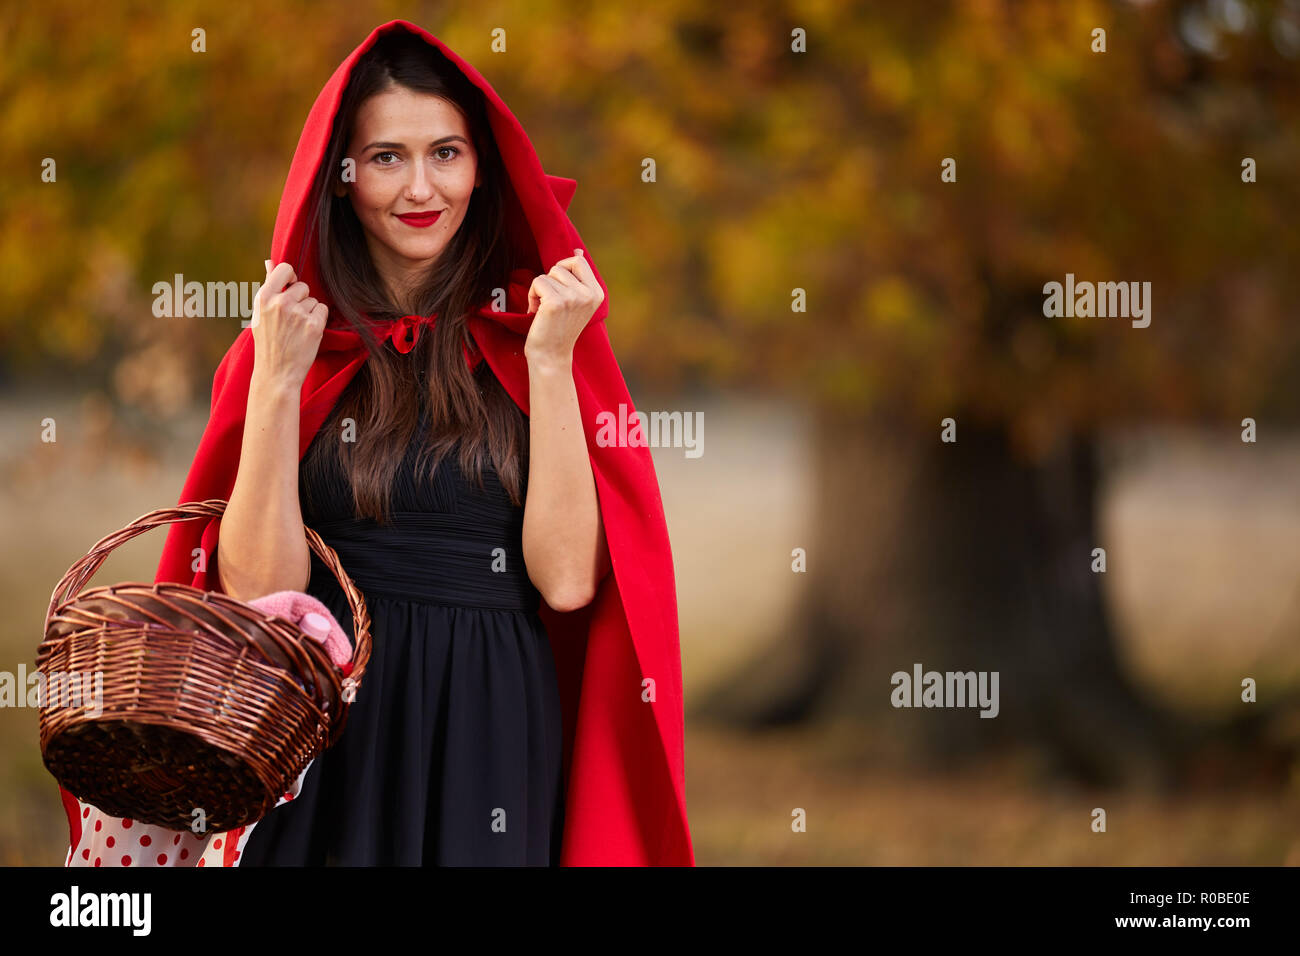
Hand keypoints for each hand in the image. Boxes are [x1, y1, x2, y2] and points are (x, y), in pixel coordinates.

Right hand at [251, 260, 327, 388]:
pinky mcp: (314, 325)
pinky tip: (307, 333)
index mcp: (263, 297)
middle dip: (301, 299)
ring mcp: (298, 314)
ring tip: (297, 329)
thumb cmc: (268, 342)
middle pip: (303, 286)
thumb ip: (268, 286)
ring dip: (309, 312)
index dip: (291, 276)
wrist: (276, 373)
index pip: (284, 268)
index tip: (291, 286)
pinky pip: (322, 310)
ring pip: (313, 300)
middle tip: (291, 319)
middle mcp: (280, 303)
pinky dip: (319, 320)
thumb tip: (269, 262)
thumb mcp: (260, 313)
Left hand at [524, 248, 603, 362]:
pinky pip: (538, 282)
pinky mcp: (556, 302)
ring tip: (544, 309)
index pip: (578, 260)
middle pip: (561, 266)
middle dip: (551, 280)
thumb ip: (578, 276)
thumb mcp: (575, 300)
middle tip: (551, 302)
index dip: (563, 269)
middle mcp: (588, 294)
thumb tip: (577, 250)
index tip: (559, 288)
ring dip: (540, 290)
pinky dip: (532, 296)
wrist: (551, 356)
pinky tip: (537, 312)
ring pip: (547, 274)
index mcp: (597, 293)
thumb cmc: (559, 327)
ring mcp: (573, 298)